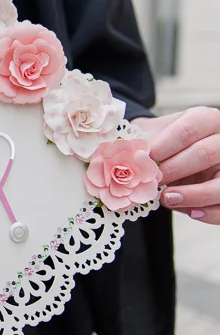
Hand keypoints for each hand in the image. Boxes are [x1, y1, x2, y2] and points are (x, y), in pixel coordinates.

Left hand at [135, 107, 219, 224]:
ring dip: (193, 195)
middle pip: (206, 153)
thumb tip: (125, 161)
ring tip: (167, 198)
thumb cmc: (164, 144)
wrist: (174, 156)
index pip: (188, 129)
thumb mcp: (154, 136)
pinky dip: (208, 213)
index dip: (164, 146)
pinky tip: (190, 213)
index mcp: (205, 120)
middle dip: (175, 170)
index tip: (145, 159)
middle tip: (153, 181)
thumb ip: (142, 145)